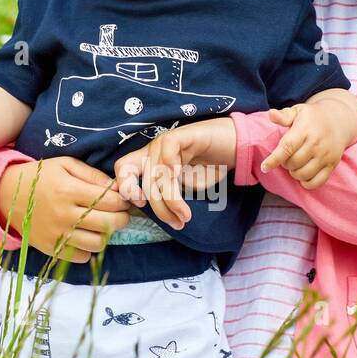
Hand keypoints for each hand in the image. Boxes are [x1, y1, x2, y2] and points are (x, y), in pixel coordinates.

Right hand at [0, 156, 132, 262]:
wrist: (6, 194)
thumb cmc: (40, 176)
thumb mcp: (65, 165)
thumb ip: (92, 174)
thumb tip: (117, 187)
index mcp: (68, 190)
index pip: (110, 201)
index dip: (123, 201)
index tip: (124, 200)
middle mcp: (64, 214)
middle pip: (108, 224)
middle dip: (122, 219)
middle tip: (121, 214)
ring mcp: (57, 234)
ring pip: (97, 244)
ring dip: (107, 236)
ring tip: (103, 226)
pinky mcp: (50, 247)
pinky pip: (81, 256)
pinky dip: (88, 249)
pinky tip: (85, 236)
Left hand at [114, 118, 236, 228]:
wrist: (234, 148)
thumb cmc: (208, 168)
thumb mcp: (183, 188)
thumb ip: (168, 197)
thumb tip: (166, 217)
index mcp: (149, 163)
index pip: (123, 169)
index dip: (125, 187)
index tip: (140, 204)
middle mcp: (154, 151)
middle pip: (145, 182)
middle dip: (160, 208)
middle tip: (177, 222)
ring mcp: (167, 142)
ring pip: (159, 173)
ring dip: (172, 200)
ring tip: (186, 216)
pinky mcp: (182, 135)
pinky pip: (169, 146)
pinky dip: (170, 162)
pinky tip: (179, 175)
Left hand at [260, 92, 356, 187]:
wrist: (339, 120)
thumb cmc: (312, 117)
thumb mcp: (298, 111)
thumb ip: (284, 115)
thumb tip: (271, 114)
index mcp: (305, 130)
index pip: (287, 147)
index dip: (274, 160)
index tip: (264, 167)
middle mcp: (316, 143)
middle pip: (293, 163)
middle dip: (284, 164)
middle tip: (286, 158)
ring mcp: (326, 155)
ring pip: (304, 174)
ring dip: (294, 173)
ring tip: (294, 165)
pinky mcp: (332, 164)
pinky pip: (317, 182)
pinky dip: (307, 183)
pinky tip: (303, 175)